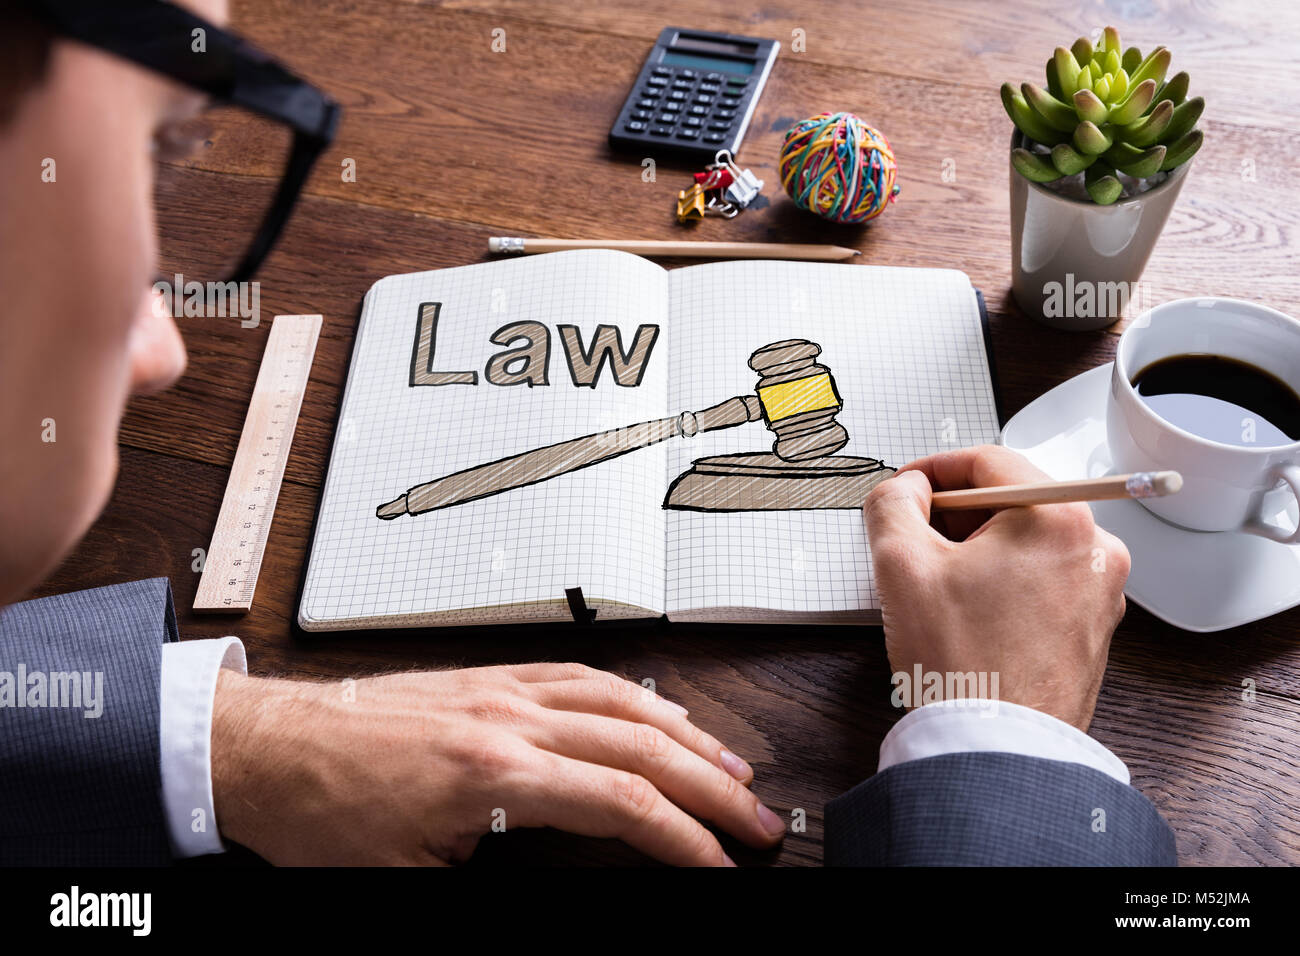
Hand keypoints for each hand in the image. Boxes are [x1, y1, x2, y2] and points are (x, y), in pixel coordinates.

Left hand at [211, 663, 785, 864]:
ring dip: (686, 735)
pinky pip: (581, 675)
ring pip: (622, 700)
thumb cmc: (320, 811)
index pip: (620, 803)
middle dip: (710, 787)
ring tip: (732, 769)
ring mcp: (502, 691)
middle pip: (640, 744)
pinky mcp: (489, 679)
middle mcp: (510, 719)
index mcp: (493, 773)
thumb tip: (560, 886)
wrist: (264, 746)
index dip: (683, 841)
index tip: (719, 867)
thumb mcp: (404, 882)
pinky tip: (655, 713)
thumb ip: (490, 892)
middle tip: (758, 822)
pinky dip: (634, 696)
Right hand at [862, 444, 1130, 730]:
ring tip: (937, 585)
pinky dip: (1003, 582)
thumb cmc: (960, 664)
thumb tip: (906, 490)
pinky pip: (1041, 581)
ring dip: (978, 549)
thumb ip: (893, 504)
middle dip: (956, 513)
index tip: (905, 487)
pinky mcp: (1093, 627)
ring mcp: (1100, 591)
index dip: (934, 468)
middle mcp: (1095, 549)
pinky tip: (967, 612)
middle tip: (912, 538)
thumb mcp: (901, 565)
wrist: (996, 751)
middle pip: (1012, 500)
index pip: (988, 461)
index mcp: (1060, 518)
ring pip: (1026, 543)